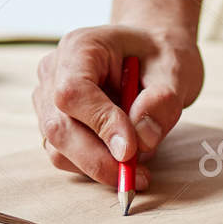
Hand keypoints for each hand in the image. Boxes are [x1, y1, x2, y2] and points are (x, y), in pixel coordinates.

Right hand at [33, 25, 203, 185]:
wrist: (150, 54)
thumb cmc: (160, 57)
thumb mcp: (174, 71)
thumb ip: (162, 102)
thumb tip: (141, 139)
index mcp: (80, 47)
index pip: (73, 92)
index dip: (100, 124)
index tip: (130, 150)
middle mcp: (54, 71)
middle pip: (59, 127)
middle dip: (99, 160)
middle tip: (139, 176)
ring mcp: (47, 99)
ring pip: (59, 148)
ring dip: (98, 166)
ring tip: (138, 162)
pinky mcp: (53, 123)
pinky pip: (65, 156)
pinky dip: (94, 165)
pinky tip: (122, 158)